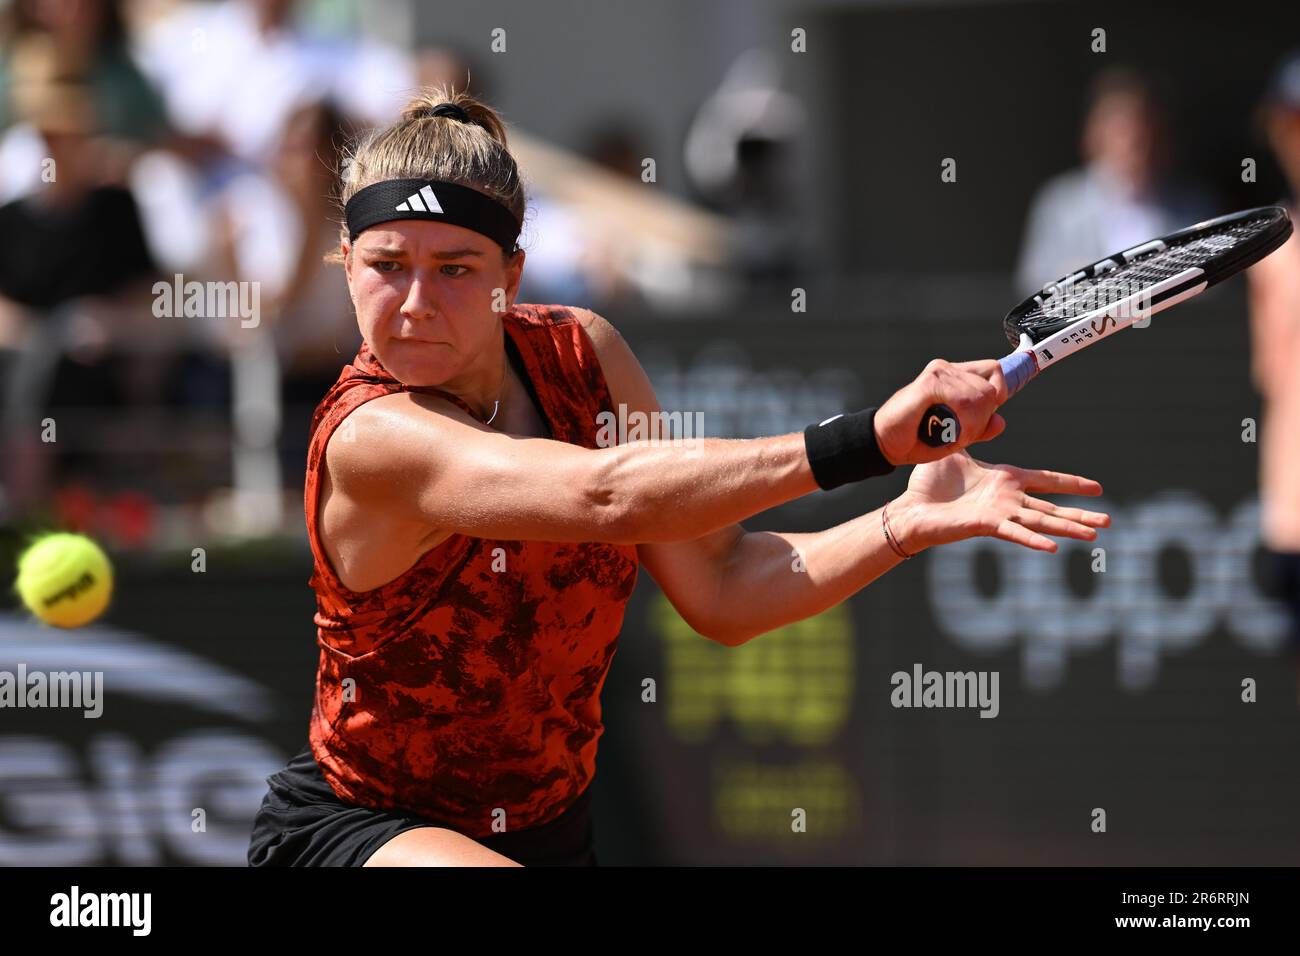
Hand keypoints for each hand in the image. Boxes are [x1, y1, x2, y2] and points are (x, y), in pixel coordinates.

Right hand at [874, 359, 1008, 465]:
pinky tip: (948, 430)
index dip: (997, 395)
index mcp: (954, 376)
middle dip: (983, 417)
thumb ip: (980, 428)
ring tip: (952, 434)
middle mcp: (947, 369)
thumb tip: (1000, 421)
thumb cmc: (917, 438)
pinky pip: (962, 399)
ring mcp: (937, 374)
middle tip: (963, 434)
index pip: (995, 371)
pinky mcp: (928, 384)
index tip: (984, 417)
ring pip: (980, 396)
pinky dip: (961, 420)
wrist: (885, 443)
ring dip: (972, 423)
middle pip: (991, 388)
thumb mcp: (956, 436)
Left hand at [887, 449, 1108, 553]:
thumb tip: (980, 416)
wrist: (911, 506)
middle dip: (1081, 514)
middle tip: (1109, 522)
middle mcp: (1008, 499)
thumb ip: (972, 436)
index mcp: (1005, 480)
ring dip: (1068, 528)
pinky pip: (1014, 532)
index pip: (1047, 481)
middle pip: (1051, 508)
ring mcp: (999, 513)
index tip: (1097, 487)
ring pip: (1041, 522)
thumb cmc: (931, 484)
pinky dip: (1033, 541)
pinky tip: (1055, 549)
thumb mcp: (957, 451)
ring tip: (1094, 535)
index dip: (1071, 483)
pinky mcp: (986, 524)